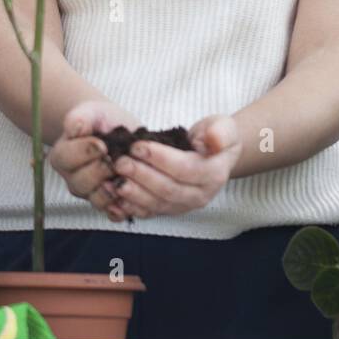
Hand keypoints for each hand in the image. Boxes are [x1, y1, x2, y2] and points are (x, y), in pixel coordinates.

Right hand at [47, 100, 141, 216]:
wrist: (117, 130)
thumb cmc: (101, 119)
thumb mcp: (91, 111)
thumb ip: (80, 117)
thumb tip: (75, 129)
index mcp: (63, 155)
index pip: (67, 159)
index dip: (86, 152)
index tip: (103, 143)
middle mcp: (73, 178)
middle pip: (81, 183)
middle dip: (101, 170)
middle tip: (116, 159)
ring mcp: (90, 193)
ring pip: (97, 200)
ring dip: (113, 190)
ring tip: (126, 177)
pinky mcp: (109, 203)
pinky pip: (113, 213)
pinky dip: (123, 208)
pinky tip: (133, 197)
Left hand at [105, 114, 241, 221]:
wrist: (216, 153)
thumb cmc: (216, 135)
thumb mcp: (224, 126)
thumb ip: (220, 132)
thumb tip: (213, 142)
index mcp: (214, 175)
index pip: (185, 169)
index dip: (160, 159)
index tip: (138, 145)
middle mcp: (200, 196)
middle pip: (168, 190)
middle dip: (142, 176)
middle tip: (119, 162)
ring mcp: (185, 206)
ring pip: (157, 204)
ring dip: (134, 194)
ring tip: (114, 180)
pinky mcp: (170, 210)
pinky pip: (150, 212)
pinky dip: (131, 207)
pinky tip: (114, 199)